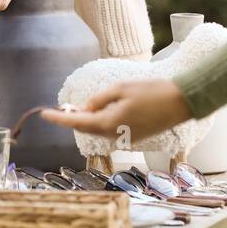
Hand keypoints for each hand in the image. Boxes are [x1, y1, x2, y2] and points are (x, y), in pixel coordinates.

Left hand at [41, 78, 191, 145]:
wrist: (181, 103)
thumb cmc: (152, 92)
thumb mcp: (121, 88)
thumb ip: (99, 99)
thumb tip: (86, 108)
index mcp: (108, 123)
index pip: (77, 122)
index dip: (59, 118)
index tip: (44, 114)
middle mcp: (114, 135)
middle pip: (87, 127)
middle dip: (75, 117)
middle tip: (65, 106)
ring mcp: (125, 138)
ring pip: (99, 129)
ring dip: (90, 119)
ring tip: (87, 105)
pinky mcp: (134, 137)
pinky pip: (112, 129)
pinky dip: (104, 120)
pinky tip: (108, 109)